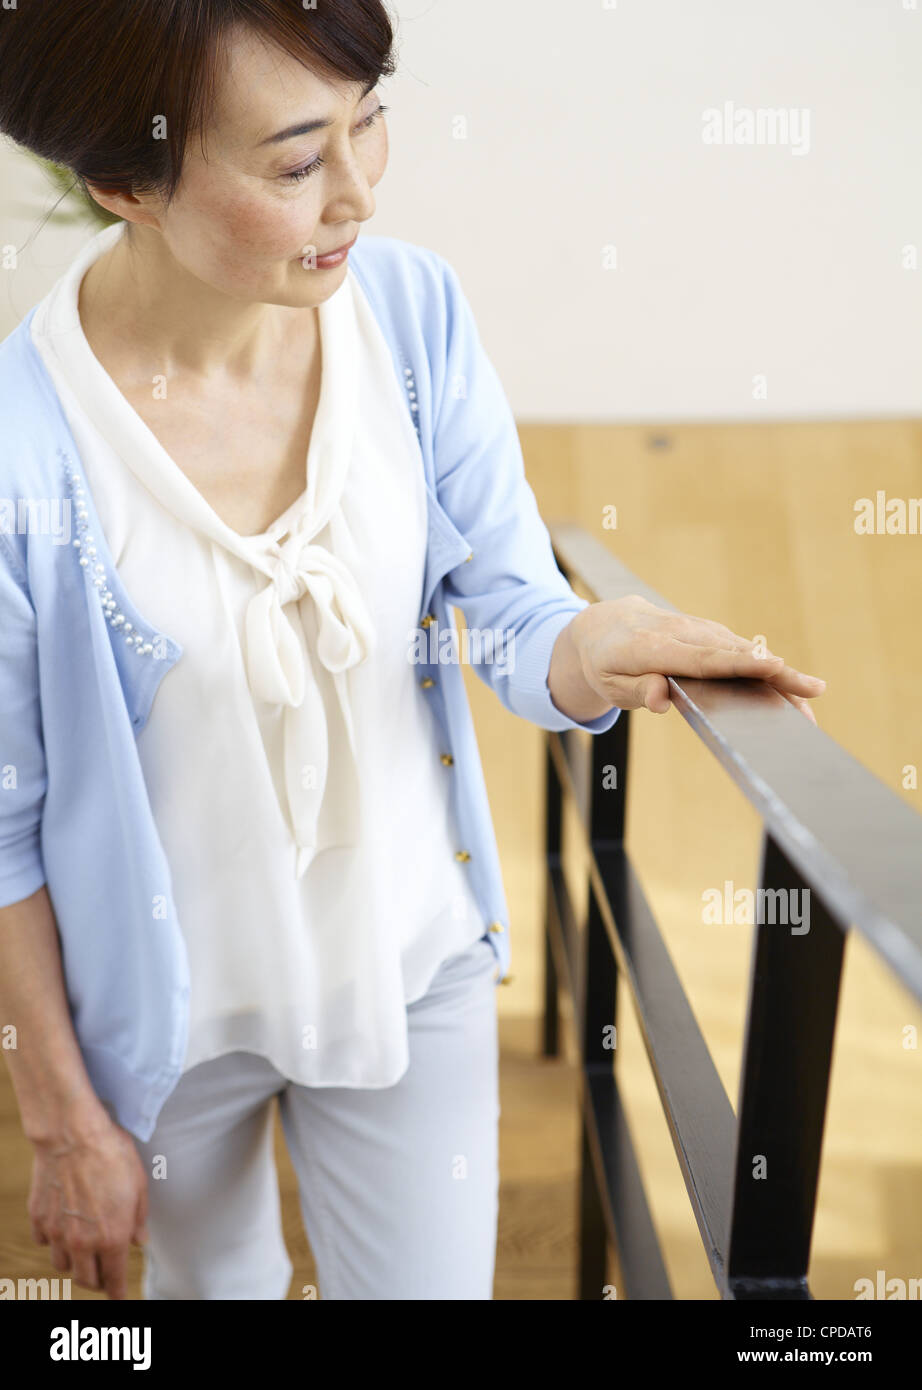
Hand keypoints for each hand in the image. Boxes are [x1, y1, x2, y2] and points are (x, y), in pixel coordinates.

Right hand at [28, 1113, 149, 1299]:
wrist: (72, 1135)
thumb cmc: (111, 1154)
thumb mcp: (139, 1184)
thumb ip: (139, 1218)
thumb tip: (139, 1240)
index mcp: (111, 1237)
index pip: (113, 1279)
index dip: (117, 1291)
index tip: (119, 1295)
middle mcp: (82, 1242)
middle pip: (86, 1280)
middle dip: (98, 1281)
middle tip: (104, 1272)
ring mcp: (56, 1232)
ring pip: (63, 1265)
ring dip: (75, 1262)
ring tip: (84, 1250)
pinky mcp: (39, 1218)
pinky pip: (44, 1242)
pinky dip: (53, 1241)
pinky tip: (62, 1228)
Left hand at [570, 595, 825, 722]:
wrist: (603, 625)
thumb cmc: (606, 662)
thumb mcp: (609, 684)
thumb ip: (637, 691)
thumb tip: (662, 698)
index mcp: (653, 647)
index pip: (704, 658)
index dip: (741, 664)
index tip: (775, 668)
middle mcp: (682, 632)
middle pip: (736, 654)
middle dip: (777, 673)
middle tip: (814, 692)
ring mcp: (698, 629)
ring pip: (744, 651)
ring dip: (779, 673)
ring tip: (811, 699)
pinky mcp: (709, 632)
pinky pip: (740, 650)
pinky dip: (766, 666)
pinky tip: (789, 689)